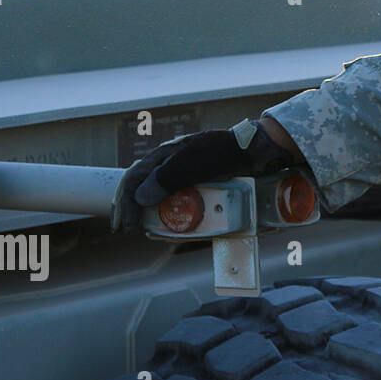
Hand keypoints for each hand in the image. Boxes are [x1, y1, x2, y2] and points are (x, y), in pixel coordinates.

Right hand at [110, 119, 293, 231]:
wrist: (257, 151)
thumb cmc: (226, 152)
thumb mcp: (194, 162)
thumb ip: (168, 177)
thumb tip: (140, 197)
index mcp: (165, 155)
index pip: (135, 178)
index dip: (125, 202)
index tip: (125, 225)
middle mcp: (171, 164)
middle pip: (141, 185)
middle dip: (129, 207)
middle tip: (123, 228)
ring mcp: (185, 174)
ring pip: (156, 192)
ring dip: (143, 209)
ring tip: (136, 224)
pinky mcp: (199, 182)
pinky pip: (176, 198)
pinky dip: (166, 210)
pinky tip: (161, 221)